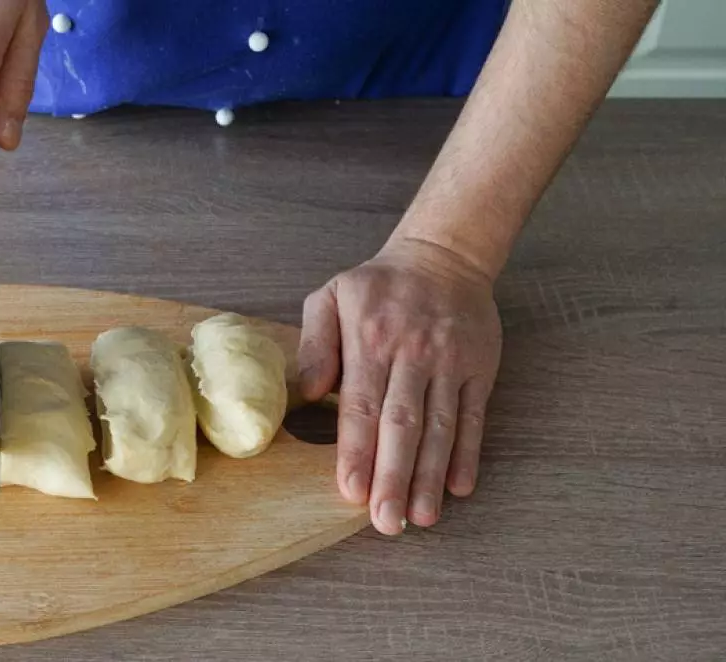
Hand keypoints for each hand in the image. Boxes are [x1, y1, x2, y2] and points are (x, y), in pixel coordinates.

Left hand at [298, 237, 502, 534]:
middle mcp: (413, 354)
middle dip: (394, 477)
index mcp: (371, 339)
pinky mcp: (480, 368)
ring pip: (440, 428)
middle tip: (386, 523)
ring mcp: (451, 363)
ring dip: (430, 476)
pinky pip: (473, 417)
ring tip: (421, 517)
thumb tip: (307, 392)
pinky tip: (457, 488)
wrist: (443, 256)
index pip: (362, 405)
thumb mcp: (331, 297)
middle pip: (403, 425)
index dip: (357, 451)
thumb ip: (315, 344)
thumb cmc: (377, 287)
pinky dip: (467, 454)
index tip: (351, 490)